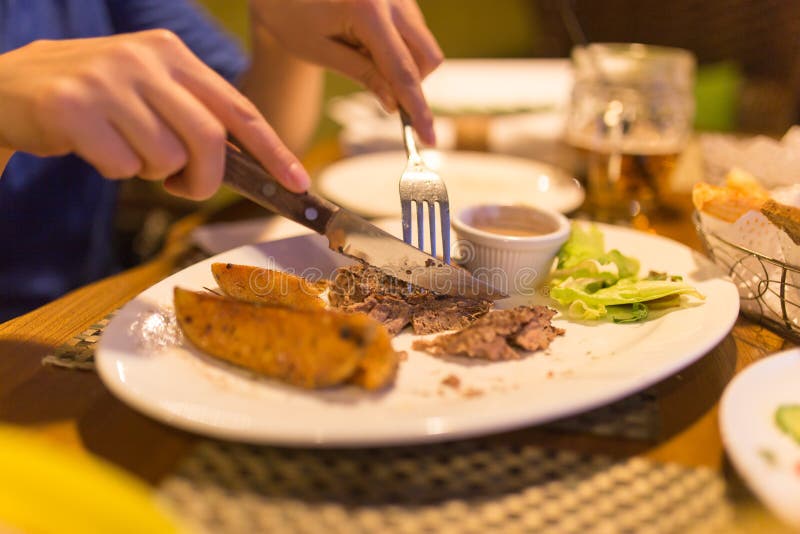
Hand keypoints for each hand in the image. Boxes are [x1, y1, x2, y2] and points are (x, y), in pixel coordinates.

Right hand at [0, 30, 309, 198]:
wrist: (9, 86)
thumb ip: (193, 115)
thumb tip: (247, 163)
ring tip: (124, 150)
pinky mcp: (74, 106)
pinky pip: (123, 167)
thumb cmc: (93, 99)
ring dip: (150, 173)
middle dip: (204, 178)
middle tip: (184, 187)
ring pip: (164, 158)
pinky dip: (116, 172)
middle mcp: (144, 58)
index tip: (298, 183)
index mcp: (172, 53)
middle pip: (208, 140)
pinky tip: (95, 148)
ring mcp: (108, 79)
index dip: (273, 150)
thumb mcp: (148, 89)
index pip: (238, 109)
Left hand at [250, 0, 442, 144]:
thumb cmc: (293, 18)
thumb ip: (363, 76)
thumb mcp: (321, 52)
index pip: (403, 70)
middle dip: (412, 83)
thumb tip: (395, 104)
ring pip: (424, 46)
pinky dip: (399, 50)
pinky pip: (415, 33)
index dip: (417, 108)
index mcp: (367, 10)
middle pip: (428, 57)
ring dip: (403, 65)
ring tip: (360, 54)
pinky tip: (366, 43)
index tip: (429, 139)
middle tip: (382, 91)